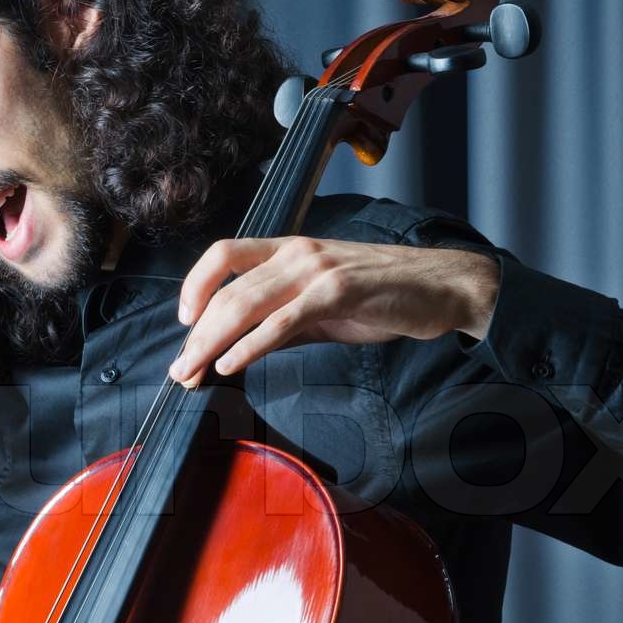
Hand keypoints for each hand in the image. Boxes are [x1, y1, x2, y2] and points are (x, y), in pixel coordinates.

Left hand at [168, 236, 499, 386]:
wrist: (444, 287)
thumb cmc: (386, 294)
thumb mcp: (325, 305)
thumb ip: (284, 321)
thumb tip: (243, 347)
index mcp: (291, 249)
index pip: (224, 253)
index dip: (194, 285)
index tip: (182, 322)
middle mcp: (298, 252)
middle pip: (228, 290)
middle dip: (196, 334)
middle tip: (179, 370)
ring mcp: (318, 270)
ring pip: (247, 304)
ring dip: (213, 343)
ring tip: (193, 373)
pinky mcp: (338, 293)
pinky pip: (283, 321)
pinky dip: (251, 345)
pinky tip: (232, 365)